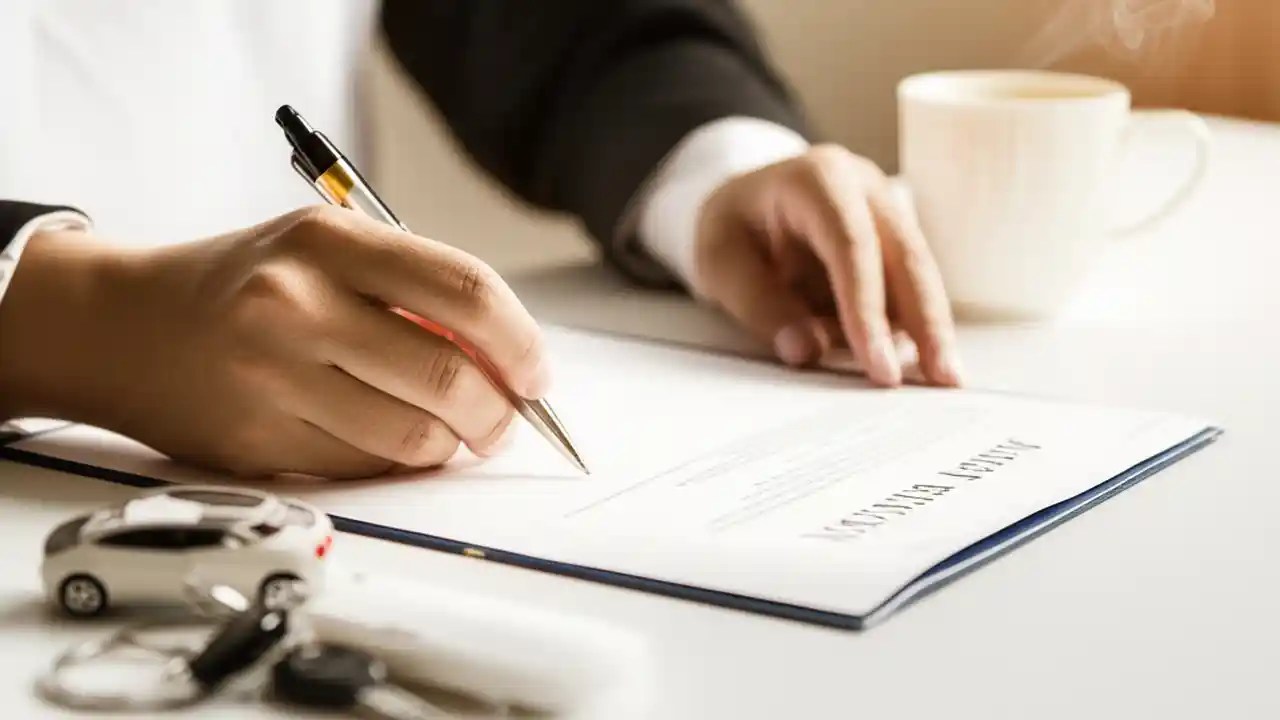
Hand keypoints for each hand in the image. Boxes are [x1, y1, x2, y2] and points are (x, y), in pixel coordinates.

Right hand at [0, 206, 546, 477]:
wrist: (123, 325)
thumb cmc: (247, 282)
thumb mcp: (327, 249)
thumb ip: (415, 292)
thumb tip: (510, 363)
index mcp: (329, 241)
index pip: (466, 293)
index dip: (521, 343)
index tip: (537, 373)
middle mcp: (298, 305)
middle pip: (451, 376)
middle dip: (500, 411)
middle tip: (503, 418)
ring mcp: (273, 378)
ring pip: (415, 438)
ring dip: (452, 445)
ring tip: (449, 430)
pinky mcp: (257, 442)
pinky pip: (366, 467)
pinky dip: (397, 462)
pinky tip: (386, 437)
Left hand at [693, 145, 960, 386]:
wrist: (744, 202)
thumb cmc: (732, 229)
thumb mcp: (721, 264)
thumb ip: (761, 306)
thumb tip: (807, 350)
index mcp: (817, 179)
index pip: (851, 245)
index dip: (867, 309)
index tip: (878, 367)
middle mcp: (864, 187)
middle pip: (906, 256)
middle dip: (927, 322)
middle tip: (943, 379)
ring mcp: (887, 209)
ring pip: (921, 272)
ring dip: (931, 328)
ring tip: (940, 380)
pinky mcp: (896, 238)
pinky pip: (912, 285)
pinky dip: (914, 325)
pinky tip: (915, 362)